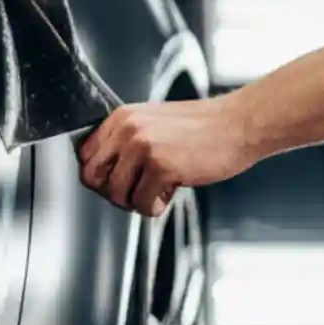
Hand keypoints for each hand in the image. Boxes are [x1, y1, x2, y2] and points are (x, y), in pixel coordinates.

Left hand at [78, 98, 259, 216]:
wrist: (238, 125)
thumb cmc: (202, 128)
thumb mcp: (154, 123)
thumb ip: (127, 141)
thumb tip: (104, 173)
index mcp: (122, 117)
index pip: (85, 155)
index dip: (101, 175)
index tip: (121, 181)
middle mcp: (127, 129)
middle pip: (93, 177)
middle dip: (113, 192)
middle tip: (136, 192)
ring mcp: (143, 146)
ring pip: (115, 194)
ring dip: (136, 202)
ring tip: (158, 190)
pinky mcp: (161, 166)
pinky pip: (141, 204)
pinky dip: (155, 207)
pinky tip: (171, 192)